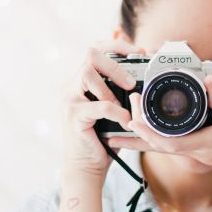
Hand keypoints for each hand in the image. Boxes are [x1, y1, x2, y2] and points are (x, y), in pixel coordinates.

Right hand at [60, 39, 144, 177]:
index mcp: (79, 80)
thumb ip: (120, 90)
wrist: (86, 165)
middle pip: (89, 54)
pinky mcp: (74, 115)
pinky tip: (125, 120)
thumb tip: (142, 74)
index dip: (116, 45)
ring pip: (88, 74)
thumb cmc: (103, 137)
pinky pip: (99, 105)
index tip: (138, 52)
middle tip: (131, 81)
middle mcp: (70, 86)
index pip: (94, 49)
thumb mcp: (113, 108)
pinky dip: (117, 111)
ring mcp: (68, 99)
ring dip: (112, 86)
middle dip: (115, 63)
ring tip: (125, 102)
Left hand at [107, 74, 211, 196]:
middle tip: (127, 105)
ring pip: (162, 147)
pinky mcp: (201, 153)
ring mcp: (198, 154)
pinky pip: (172, 147)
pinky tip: (143, 134)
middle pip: (160, 144)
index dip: (149, 130)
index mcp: (209, 143)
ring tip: (122, 122)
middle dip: (139, 127)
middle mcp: (199, 151)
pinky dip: (155, 139)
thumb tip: (207, 82)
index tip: (134, 115)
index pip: (171, 140)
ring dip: (141, 136)